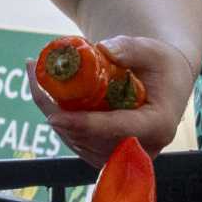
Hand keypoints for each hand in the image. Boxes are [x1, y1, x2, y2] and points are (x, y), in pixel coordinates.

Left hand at [28, 35, 194, 169]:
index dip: (85, 125)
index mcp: (158, 125)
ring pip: (79, 142)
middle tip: (37, 84)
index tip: (56, 116)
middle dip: (61, 116)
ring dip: (54, 115)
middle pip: (92, 139)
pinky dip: (59, 120)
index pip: (119, 130)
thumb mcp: (151, 50)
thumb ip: (130, 48)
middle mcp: (143, 147)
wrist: (165, 81)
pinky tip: (45, 94)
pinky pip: (77, 141)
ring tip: (37, 80)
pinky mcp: (108, 153)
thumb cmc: (160, 65)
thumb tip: (103, 48)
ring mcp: (124, 154)